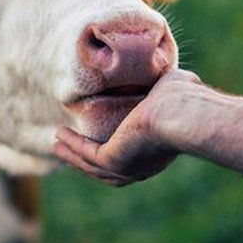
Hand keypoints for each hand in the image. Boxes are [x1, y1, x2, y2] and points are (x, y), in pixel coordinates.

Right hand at [52, 69, 203, 185]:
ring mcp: (128, 167)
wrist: (185, 113)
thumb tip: (165, 74)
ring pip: (92, 164)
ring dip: (73, 155)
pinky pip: (86, 154)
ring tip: (57, 143)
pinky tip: (60, 135)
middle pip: (105, 168)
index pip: (130, 154)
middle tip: (67, 146)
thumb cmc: (184, 99)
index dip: (111, 148)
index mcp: (158, 151)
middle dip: (84, 158)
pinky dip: (72, 146)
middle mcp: (143, 165)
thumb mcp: (170, 88)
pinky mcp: (114, 161)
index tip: (97, 136)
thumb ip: (163, 85)